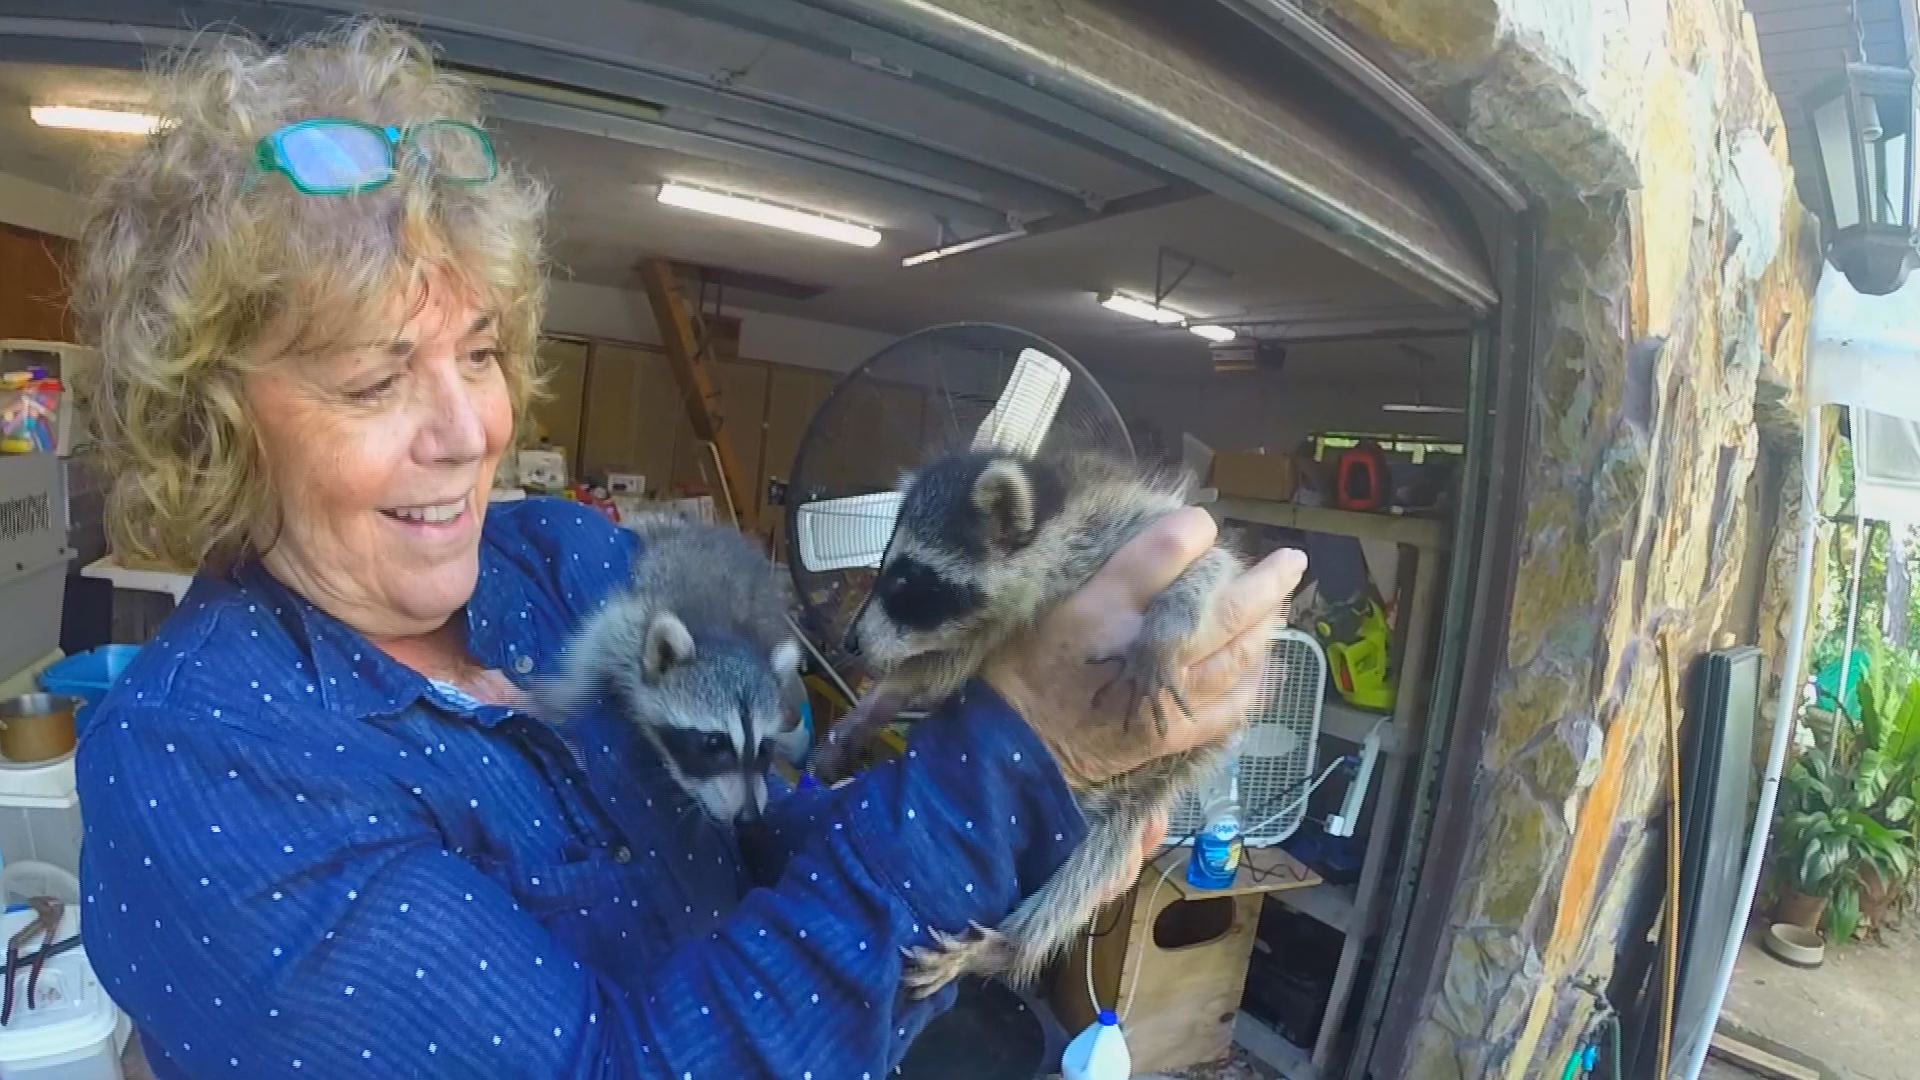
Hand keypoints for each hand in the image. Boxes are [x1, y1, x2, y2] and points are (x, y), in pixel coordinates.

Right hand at [983, 507, 1306, 789]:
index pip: (1166, 550)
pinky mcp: (1176, 732)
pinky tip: (1266, 660)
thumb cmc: (1021, 668)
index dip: (1193, 530)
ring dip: (1268, 622)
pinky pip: (1233, 702)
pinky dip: (1256, 678)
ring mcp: (1167, 693)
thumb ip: (1100, 571)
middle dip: (1264, 579)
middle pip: (1222, 604)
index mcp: (1102, 606)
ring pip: (1238, 650)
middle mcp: (1143, 646)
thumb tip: (1160, 540)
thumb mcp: (1041, 602)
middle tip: (1291, 560)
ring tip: (1283, 601)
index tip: (1200, 523)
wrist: (1014, 751)